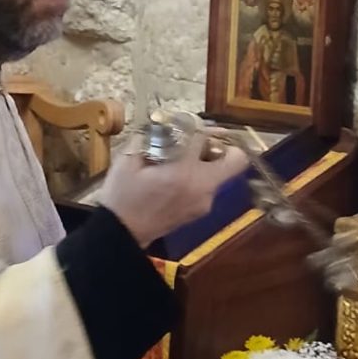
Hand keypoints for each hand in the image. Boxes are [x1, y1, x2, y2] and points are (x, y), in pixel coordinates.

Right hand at [98, 135, 248, 248]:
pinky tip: (177, 175)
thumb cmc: (121, 196)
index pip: (204, 138)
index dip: (197, 126)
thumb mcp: (128, 160)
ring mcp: (205, 202)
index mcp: (184, 173)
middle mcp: (203, 188)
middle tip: (203, 140)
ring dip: (210, 160)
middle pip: (236, 160)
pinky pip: (210, 185)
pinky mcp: (201, 211)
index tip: (185, 124)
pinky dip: (201, 175)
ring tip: (183, 157)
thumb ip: (148, 137)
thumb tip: (162, 123)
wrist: (121, 235)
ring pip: (223, 173)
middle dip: (223, 145)